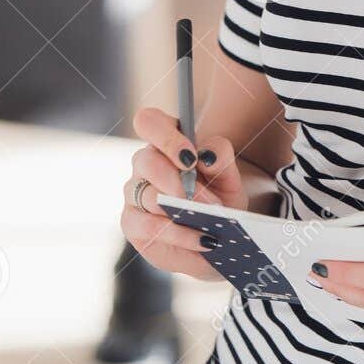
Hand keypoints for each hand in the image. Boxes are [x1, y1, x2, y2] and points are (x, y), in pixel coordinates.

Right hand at [120, 107, 244, 281]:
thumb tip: (207, 155)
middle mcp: (144, 164)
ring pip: (146, 196)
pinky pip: (148, 227)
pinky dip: (179, 235)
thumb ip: (221, 155)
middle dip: (176, 180)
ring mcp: (135, 194)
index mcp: (165, 140)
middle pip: (146, 161)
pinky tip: (203, 240)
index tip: (190, 157)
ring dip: (181, 210)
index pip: (149, 122)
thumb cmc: (220, 192)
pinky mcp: (133, 224)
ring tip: (210, 222)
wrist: (221, 229)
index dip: (166, 136)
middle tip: (203, 198)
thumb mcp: (229, 174)